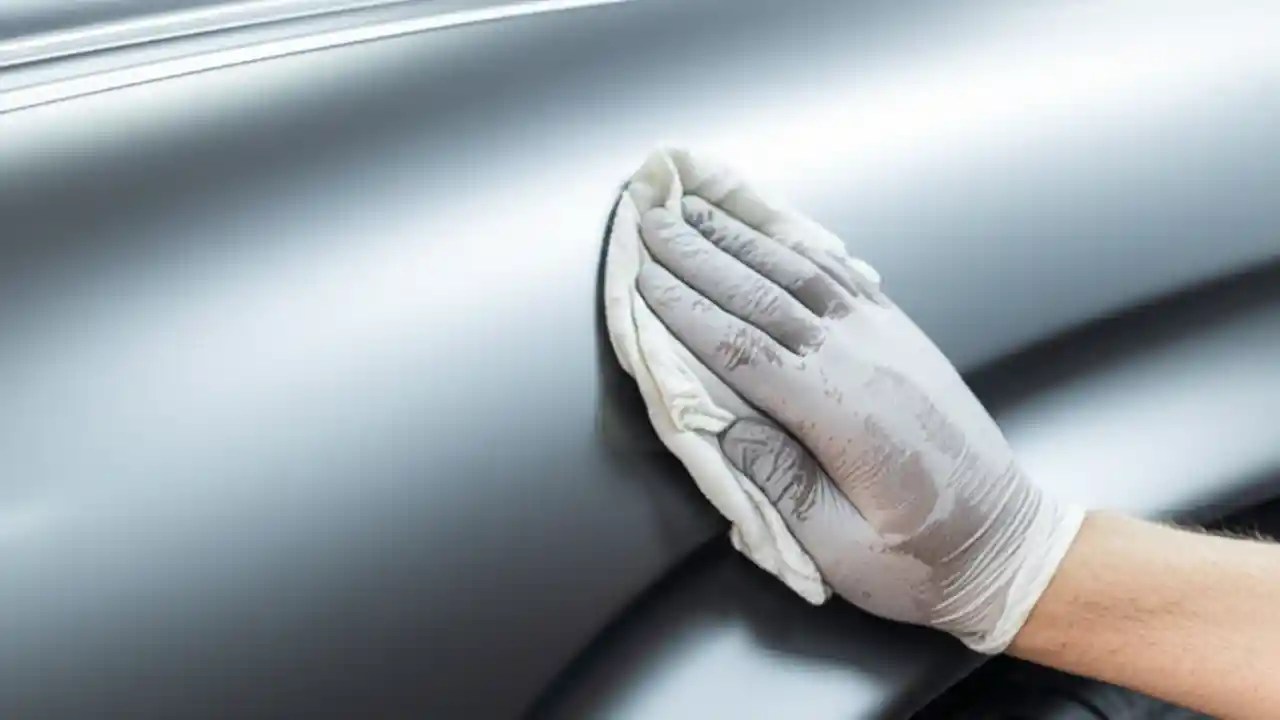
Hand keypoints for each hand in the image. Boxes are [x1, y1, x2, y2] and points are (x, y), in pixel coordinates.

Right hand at [635, 195, 1081, 651]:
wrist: (1008, 545)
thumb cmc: (921, 560)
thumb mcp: (843, 549)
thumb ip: (782, 484)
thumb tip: (721, 428)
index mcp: (843, 415)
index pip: (745, 349)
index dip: (688, 312)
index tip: (643, 280)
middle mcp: (865, 361)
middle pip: (765, 295)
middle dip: (700, 256)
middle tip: (650, 222)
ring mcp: (888, 340)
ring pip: (800, 273)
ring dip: (742, 238)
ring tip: (694, 209)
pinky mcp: (903, 335)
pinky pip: (841, 275)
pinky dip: (797, 246)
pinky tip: (768, 230)